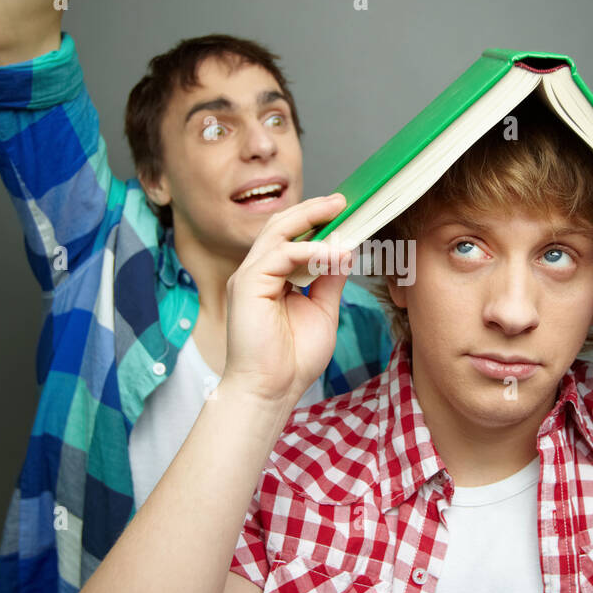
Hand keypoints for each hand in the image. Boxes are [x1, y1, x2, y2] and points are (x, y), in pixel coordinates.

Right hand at [221, 194, 348, 411]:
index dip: (316, 222)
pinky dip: (308, 250)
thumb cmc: (293, 359)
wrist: (271, 390)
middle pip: (281, 226)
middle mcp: (257, 272)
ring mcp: (249, 276)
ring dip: (310, 220)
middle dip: (313, 210)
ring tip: (339, 212)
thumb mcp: (322, 311)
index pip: (292, 237)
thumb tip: (344, 251)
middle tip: (342, 201)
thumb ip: (330, 280)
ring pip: (278, 232)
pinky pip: (280, 255)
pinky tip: (332, 253)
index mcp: (272, 278)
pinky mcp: (247, 284)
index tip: (345, 212)